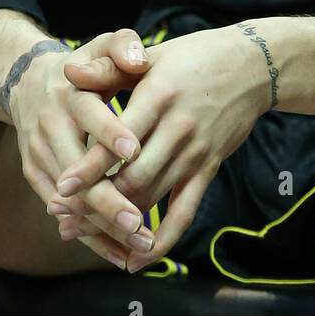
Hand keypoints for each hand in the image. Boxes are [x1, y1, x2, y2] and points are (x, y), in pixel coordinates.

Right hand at [8, 28, 153, 268]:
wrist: (30, 81)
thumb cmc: (85, 65)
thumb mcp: (102, 45)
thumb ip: (122, 45)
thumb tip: (138, 58)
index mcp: (71, 92)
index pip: (90, 114)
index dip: (110, 132)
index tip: (135, 151)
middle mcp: (50, 126)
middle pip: (77, 171)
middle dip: (107, 199)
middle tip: (138, 223)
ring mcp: (39, 154)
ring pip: (70, 200)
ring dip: (102, 226)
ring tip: (139, 246)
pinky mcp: (36, 175)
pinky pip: (62, 212)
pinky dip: (89, 234)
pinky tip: (119, 252)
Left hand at [55, 26, 268, 271]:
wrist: (253, 66)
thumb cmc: (194, 56)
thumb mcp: (150, 56)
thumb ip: (107, 68)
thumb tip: (68, 74)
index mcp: (158, 96)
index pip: (118, 140)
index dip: (89, 167)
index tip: (61, 189)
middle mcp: (177, 128)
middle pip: (132, 178)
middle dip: (96, 203)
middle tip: (64, 219)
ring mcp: (195, 152)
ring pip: (152, 197)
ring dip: (118, 223)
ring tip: (84, 235)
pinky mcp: (209, 168)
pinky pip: (184, 212)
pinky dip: (162, 239)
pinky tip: (137, 259)